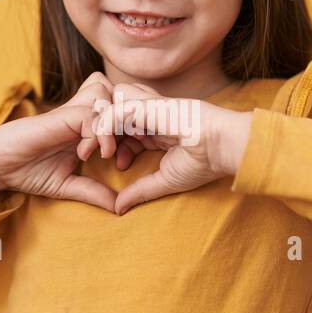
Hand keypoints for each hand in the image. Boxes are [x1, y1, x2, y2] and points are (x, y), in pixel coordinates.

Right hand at [0, 73, 122, 211]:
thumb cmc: (27, 172)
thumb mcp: (67, 186)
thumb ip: (93, 192)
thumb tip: (119, 208)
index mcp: (86, 127)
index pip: (120, 110)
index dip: (132, 128)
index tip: (131, 157)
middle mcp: (81, 114)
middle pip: (119, 94)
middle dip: (129, 120)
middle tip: (128, 150)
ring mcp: (70, 113)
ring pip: (107, 95)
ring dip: (112, 123)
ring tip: (106, 153)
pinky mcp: (60, 116)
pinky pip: (91, 114)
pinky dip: (97, 134)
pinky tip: (87, 154)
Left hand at [90, 82, 252, 214]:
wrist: (222, 147)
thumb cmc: (202, 162)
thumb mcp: (164, 181)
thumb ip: (140, 190)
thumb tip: (118, 208)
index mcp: (156, 127)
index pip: (123, 128)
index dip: (113, 144)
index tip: (113, 165)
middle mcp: (150, 113)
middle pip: (112, 112)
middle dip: (98, 132)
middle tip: (89, 155)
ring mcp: (149, 106)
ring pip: (110, 103)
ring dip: (100, 125)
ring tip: (99, 150)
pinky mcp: (148, 105)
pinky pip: (115, 110)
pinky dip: (105, 128)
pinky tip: (107, 149)